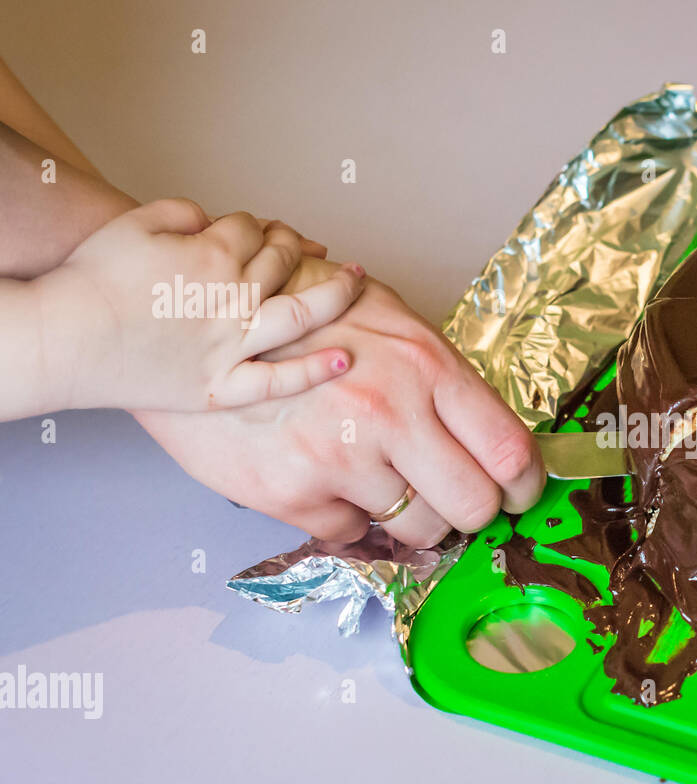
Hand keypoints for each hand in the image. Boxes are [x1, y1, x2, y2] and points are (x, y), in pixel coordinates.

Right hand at [36, 198, 364, 411]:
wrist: (65, 336)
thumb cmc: (93, 278)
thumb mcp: (135, 222)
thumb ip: (183, 212)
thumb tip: (215, 220)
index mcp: (213, 254)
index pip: (255, 230)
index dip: (260, 226)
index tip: (262, 231)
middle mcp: (232, 298)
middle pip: (282, 265)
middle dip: (298, 250)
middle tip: (312, 251)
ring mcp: (231, 345)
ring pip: (298, 316)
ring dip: (335, 296)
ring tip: (358, 283)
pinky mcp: (220, 385)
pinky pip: (275, 382)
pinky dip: (312, 372)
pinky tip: (342, 359)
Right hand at [132, 262, 545, 546]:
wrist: (197, 322)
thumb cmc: (301, 316)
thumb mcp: (389, 320)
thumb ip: (444, 379)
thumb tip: (500, 441)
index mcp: (426, 365)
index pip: (510, 453)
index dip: (526, 486)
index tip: (519, 494)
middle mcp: (389, 413)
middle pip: (474, 506)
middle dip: (472, 510)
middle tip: (455, 497)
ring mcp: (338, 457)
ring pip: (418, 529)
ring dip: (411, 515)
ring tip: (383, 477)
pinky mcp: (291, 492)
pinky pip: (354, 534)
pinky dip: (349, 515)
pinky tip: (329, 475)